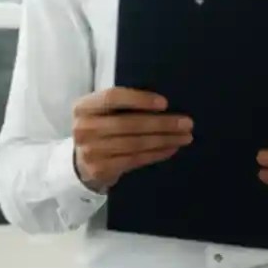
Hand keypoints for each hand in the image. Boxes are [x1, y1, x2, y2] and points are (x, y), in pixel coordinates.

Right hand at [72, 87, 193, 191]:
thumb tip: (164, 103)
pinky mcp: (101, 169)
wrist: (81, 162)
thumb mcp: (102, 112)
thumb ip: (122, 105)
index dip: (139, 99)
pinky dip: (156, 154)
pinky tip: (171, 148)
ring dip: (164, 140)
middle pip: (128, 123)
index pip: (112, 97)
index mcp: (84, 106)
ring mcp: (91, 151)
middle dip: (161, 123)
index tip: (165, 103)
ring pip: (134, 144)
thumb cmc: (100, 128)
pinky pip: (135, 159)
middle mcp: (84, 128)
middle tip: (186, 123)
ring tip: (184, 136)